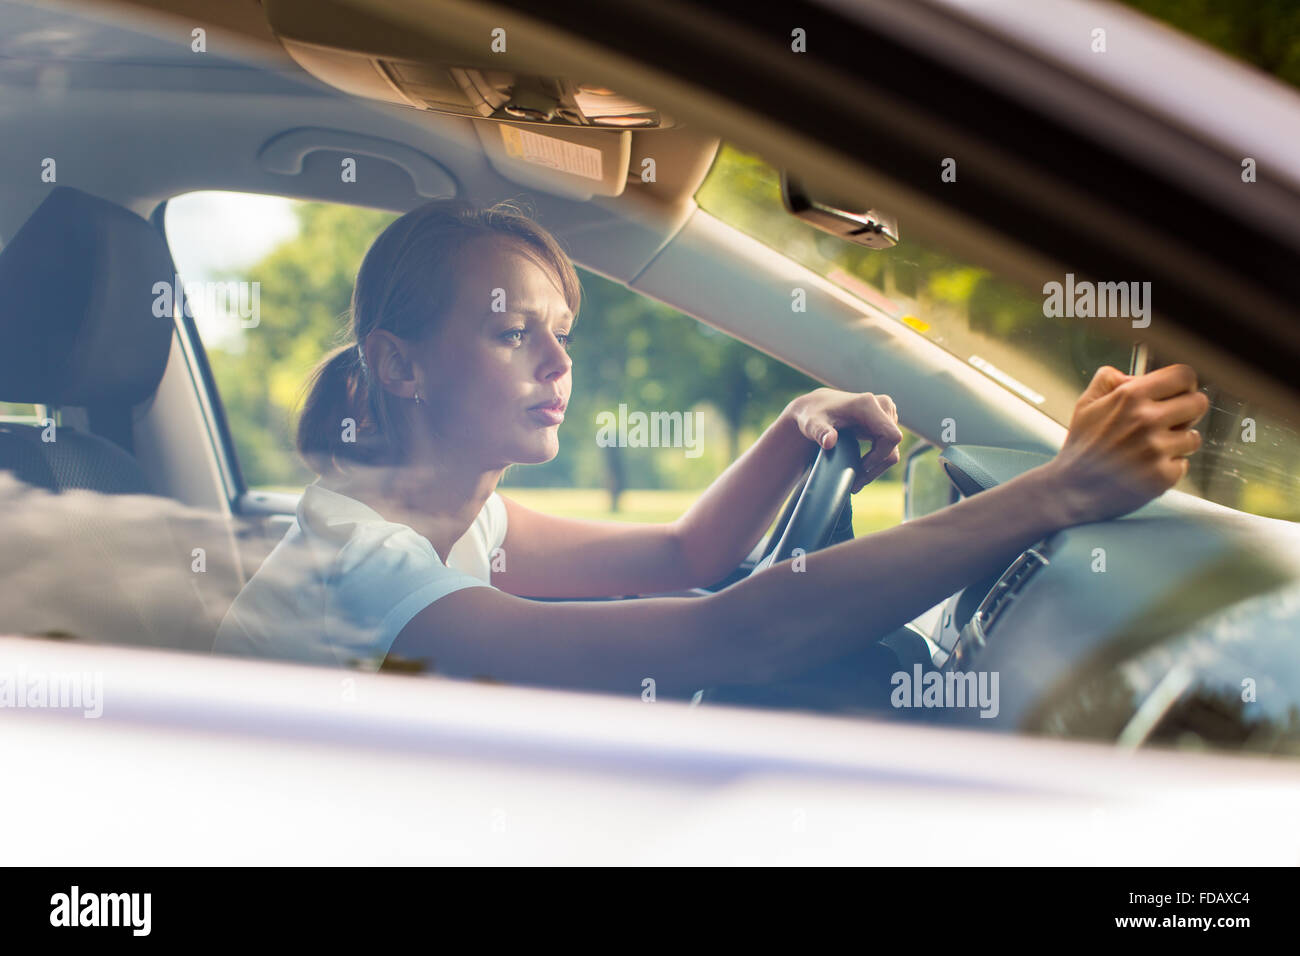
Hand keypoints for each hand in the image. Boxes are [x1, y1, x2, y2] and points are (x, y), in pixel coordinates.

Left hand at [786, 388, 903, 492]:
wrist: (816, 407)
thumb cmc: (814, 415)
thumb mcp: (812, 424)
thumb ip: (819, 432)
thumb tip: (829, 442)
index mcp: (868, 404)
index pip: (891, 436)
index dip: (880, 456)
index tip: (860, 468)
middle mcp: (882, 405)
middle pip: (892, 445)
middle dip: (876, 467)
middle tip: (855, 484)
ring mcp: (887, 412)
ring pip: (892, 448)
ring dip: (877, 467)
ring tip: (857, 482)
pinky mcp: (886, 421)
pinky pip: (889, 446)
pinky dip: (876, 461)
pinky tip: (860, 470)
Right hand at [1044, 364, 1208, 524]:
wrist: (1071, 490)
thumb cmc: (1081, 448)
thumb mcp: (1086, 404)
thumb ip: (1109, 379)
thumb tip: (1135, 376)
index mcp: (1130, 397)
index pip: (1184, 376)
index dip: (1183, 385)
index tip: (1176, 395)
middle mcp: (1145, 420)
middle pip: (1199, 403)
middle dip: (1186, 412)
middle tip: (1168, 423)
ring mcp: (1155, 449)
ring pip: (1194, 437)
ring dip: (1177, 443)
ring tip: (1151, 450)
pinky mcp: (1162, 476)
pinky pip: (1183, 465)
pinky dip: (1169, 467)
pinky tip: (1146, 468)